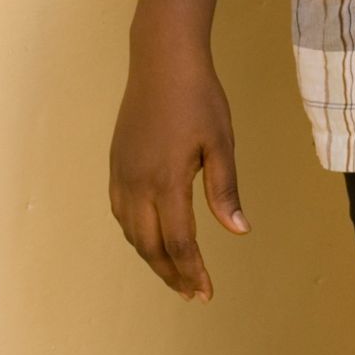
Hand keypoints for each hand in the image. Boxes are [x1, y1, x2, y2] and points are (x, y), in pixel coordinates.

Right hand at [109, 45, 248, 299]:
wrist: (162, 61)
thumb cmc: (198, 98)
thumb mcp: (221, 143)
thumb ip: (225, 190)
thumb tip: (238, 231)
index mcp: (166, 182)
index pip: (178, 242)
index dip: (192, 271)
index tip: (206, 293)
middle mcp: (137, 184)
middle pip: (150, 246)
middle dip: (172, 274)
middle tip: (194, 293)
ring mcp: (122, 175)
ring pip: (132, 233)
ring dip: (152, 258)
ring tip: (176, 274)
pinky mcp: (116, 166)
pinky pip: (121, 214)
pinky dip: (136, 235)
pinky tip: (151, 239)